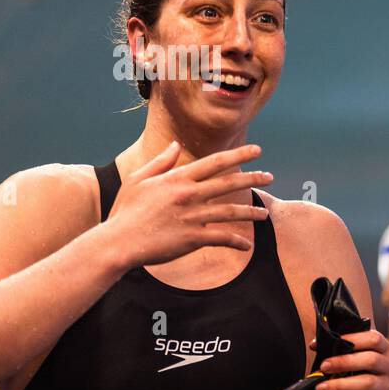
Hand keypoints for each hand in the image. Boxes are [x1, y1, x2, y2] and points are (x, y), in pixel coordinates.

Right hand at [101, 141, 273, 267]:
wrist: (118, 242)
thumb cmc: (125, 211)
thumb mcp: (138, 180)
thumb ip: (160, 162)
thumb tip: (175, 144)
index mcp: (177, 179)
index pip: (215, 162)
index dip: (239, 155)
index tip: (257, 151)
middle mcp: (189, 195)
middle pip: (229, 183)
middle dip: (253, 178)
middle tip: (270, 177)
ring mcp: (192, 216)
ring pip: (231, 211)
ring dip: (251, 213)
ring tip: (265, 214)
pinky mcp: (193, 238)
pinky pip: (223, 238)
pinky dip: (237, 242)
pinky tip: (247, 245)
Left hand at [312, 329, 388, 389]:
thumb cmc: (359, 372)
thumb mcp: (354, 356)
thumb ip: (339, 346)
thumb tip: (315, 344)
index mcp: (383, 349)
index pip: (374, 339)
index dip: (354, 339)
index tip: (334, 341)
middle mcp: (388, 366)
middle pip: (371, 360)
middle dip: (344, 362)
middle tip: (323, 366)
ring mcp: (386, 386)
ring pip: (367, 383)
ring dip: (341, 385)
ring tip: (321, 388)